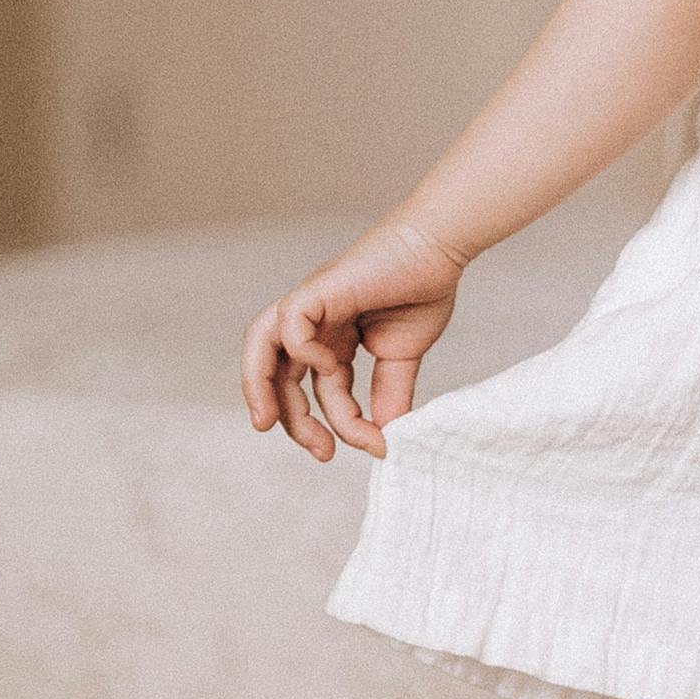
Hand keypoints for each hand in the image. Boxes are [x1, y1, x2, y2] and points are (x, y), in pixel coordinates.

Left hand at [241, 217, 462, 461]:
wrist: (440, 248)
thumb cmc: (422, 288)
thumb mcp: (402, 356)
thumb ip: (388, 395)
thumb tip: (385, 438)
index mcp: (332, 341)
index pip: (319, 391)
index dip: (341, 424)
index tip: (374, 446)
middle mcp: (313, 325)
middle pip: (279, 376)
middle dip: (290, 418)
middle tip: (318, 450)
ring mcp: (311, 305)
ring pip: (262, 346)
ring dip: (259, 386)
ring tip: (268, 421)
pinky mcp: (318, 289)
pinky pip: (289, 322)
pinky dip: (299, 349)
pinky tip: (330, 367)